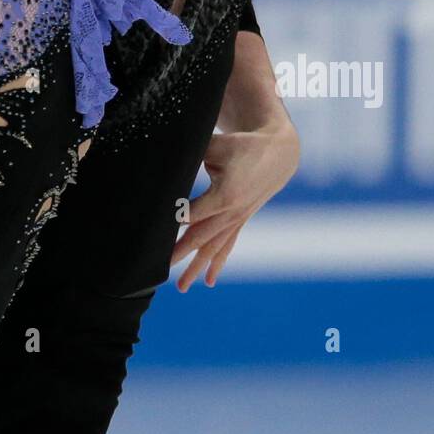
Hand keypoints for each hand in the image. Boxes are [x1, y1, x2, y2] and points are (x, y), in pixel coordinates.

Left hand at [170, 120, 299, 291]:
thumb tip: (163, 160)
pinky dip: (217, 263)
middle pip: (200, 237)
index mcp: (225, 195)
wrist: (278, 154)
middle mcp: (232, 213)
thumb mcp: (215, 146)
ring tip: (182, 287)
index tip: (155, 236)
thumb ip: (190, 154)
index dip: (175, 223)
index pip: (193, 214)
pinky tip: (208, 281)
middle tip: (159, 269)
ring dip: (196, 267)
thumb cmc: (240, 145)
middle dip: (180, 254)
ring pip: (213, 248)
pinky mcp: (240, 220)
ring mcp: (238, 219)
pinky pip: (227, 246)